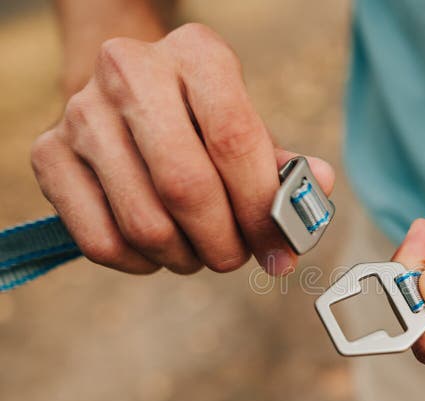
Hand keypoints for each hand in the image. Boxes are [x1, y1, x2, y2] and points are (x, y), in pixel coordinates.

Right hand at [31, 23, 333, 275]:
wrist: (127, 95)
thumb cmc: (202, 121)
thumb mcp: (247, 127)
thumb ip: (282, 165)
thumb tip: (317, 187)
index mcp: (197, 54)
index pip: (235, 139)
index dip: (262, 208)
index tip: (282, 250)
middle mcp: (131, 70)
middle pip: (187, 186)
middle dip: (225, 243)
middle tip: (237, 257)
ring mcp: (82, 112)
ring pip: (145, 223)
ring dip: (186, 258)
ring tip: (201, 252)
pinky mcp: (48, 153)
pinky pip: (101, 241)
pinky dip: (141, 264)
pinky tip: (160, 251)